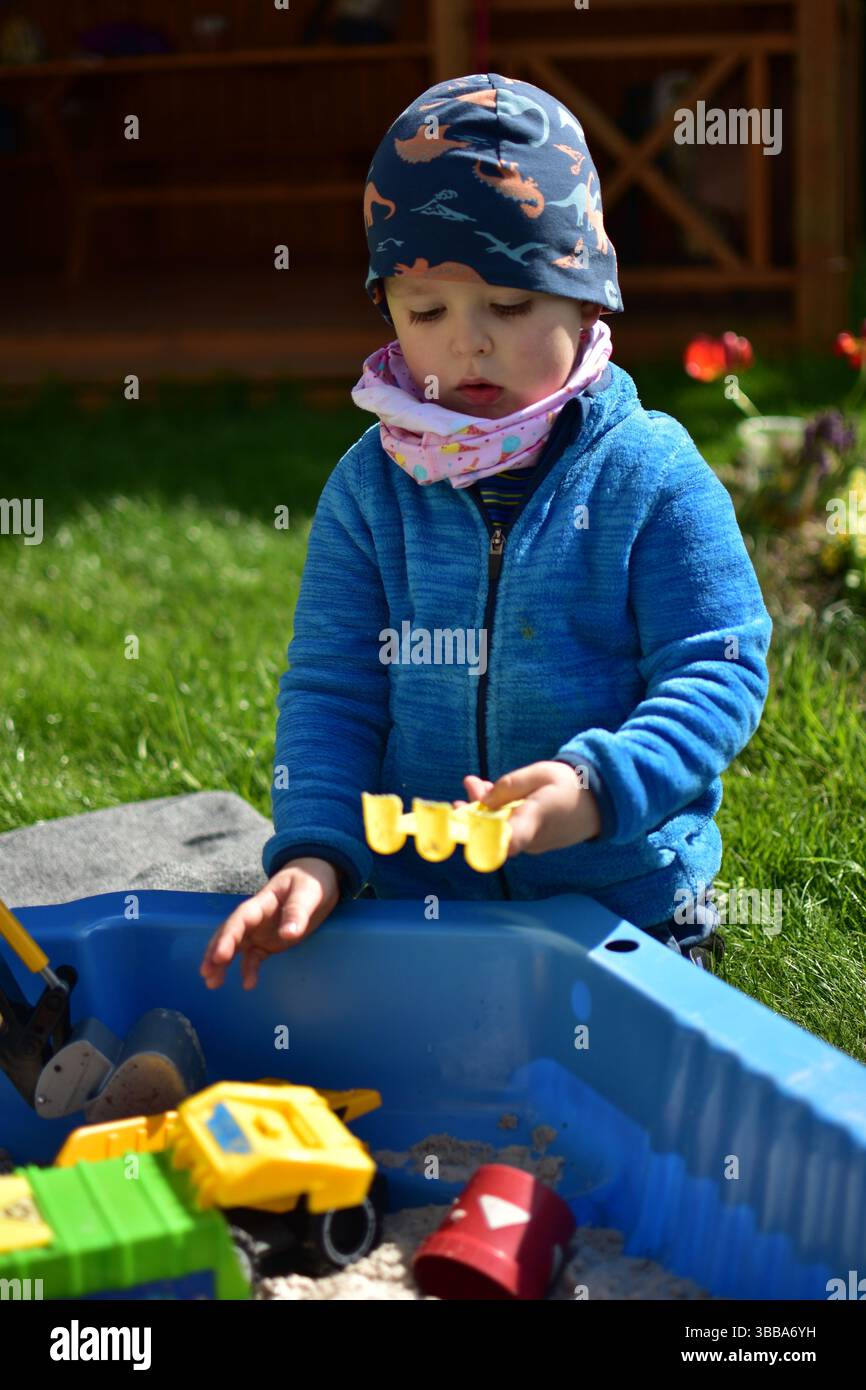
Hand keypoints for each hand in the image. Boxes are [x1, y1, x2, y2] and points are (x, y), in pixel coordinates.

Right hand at [199, 857, 341, 990]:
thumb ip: (298, 911)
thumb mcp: (308, 892)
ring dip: (222, 964)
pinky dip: (248, 970)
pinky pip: (253, 957)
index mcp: (262, 902)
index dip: (228, 937)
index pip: (240, 919)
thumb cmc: (311, 880)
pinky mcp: (268, 942)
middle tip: (206, 973)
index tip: (220, 956)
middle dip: (215, 952)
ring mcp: (260, 931)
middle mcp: (256, 918)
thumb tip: (288, 934)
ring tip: (212, 984)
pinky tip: (248, 985)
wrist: (318, 877)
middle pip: (230, 934)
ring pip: (236, 947)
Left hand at [454, 762, 600, 856]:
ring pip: (500, 829)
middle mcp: (532, 839)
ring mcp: (532, 845)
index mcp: (536, 818)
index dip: (485, 839)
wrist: (600, 804)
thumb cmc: (570, 786)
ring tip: (475, 783)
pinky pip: (510, 830)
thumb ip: (510, 786)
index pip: (510, 838)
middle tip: (468, 784)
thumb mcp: (540, 774)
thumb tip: (483, 800)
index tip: (466, 832)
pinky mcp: (533, 844)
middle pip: (494, 830)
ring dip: (485, 808)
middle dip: (474, 809)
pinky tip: (492, 795)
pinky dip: (499, 813)